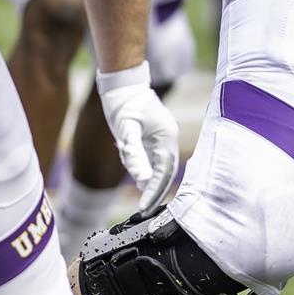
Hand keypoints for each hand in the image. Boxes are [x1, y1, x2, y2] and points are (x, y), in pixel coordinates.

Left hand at [97, 64, 180, 210]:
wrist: (123, 84)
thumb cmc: (124, 105)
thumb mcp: (126, 131)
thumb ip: (134, 155)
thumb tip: (141, 180)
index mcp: (166, 137)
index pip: (163, 171)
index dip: (154, 191)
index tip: (143, 207)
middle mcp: (169, 138)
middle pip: (167, 172)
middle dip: (156, 191)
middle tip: (144, 210)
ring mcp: (164, 137)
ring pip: (161, 167)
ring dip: (151, 182)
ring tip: (140, 198)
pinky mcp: (157, 137)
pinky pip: (156, 159)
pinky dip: (148, 171)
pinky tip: (139, 178)